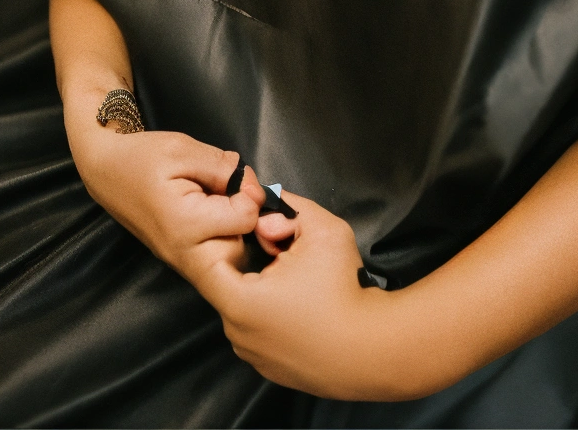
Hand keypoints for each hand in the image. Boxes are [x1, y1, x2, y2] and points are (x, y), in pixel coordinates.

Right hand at [69, 124, 257, 280]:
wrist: (106, 172)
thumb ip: (223, 168)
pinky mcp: (180, 259)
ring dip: (239, 232)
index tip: (238, 179)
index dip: (250, 193)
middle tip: (237, 195)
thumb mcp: (184, 149)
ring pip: (232, 260)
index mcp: (185, 225)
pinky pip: (217, 259)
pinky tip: (218, 213)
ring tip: (226, 203)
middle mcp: (183, 253)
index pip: (246, 218)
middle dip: (249, 223)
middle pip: (243, 251)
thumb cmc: (141, 158)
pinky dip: (226, 238)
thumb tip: (254, 189)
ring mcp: (180, 261)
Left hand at [197, 191, 390, 400]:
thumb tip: (270, 213)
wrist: (370, 348)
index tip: (253, 229)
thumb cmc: (343, 288)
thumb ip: (290, 207)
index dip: (227, 237)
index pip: (207, 261)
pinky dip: (274, 317)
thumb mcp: (321, 229)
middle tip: (288, 252)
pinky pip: (260, 333)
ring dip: (264, 290)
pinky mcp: (270, 370)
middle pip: (231, 284)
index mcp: (238, 300)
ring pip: (246, 310)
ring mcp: (253, 356)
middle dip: (254, 262)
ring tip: (300, 282)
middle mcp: (237, 333)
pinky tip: (304, 309)